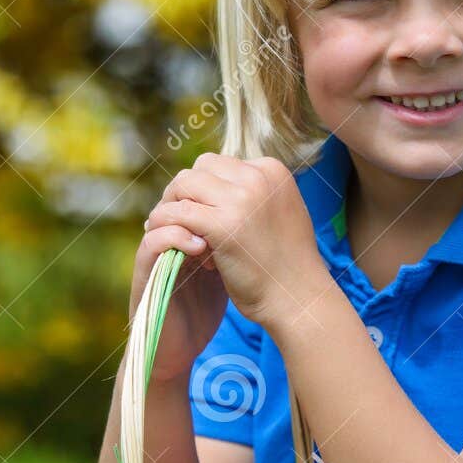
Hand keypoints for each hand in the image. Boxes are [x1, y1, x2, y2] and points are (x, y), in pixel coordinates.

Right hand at [129, 202, 228, 385]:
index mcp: (188, 226)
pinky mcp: (145, 271)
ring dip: (193, 216)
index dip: (221, 189)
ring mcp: (155, 249)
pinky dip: (176, 237)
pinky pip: (153, 241)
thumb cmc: (207, 306)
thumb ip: (235, 236)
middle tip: (229, 217)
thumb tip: (267, 212)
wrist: (180, 346)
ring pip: (165, 211)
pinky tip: (200, 247)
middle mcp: (169, 231)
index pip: (201, 185)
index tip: (245, 206)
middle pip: (182, 189)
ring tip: (215, 236)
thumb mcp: (226, 264)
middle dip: (207, 200)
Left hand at [143, 153, 326, 333]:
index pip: (221, 165)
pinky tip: (168, 243)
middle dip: (186, 193)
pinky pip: (176, 212)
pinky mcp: (222, 224)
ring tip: (178, 233)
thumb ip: (252, 195)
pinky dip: (164, 224)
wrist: (298, 297)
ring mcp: (240, 199)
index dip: (206, 189)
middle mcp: (257, 176)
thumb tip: (213, 190)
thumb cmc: (287, 263)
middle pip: (200, 168)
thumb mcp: (278, 212)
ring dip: (172, 206)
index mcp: (272, 170)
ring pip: (183, 184)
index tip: (203, 216)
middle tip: (184, 223)